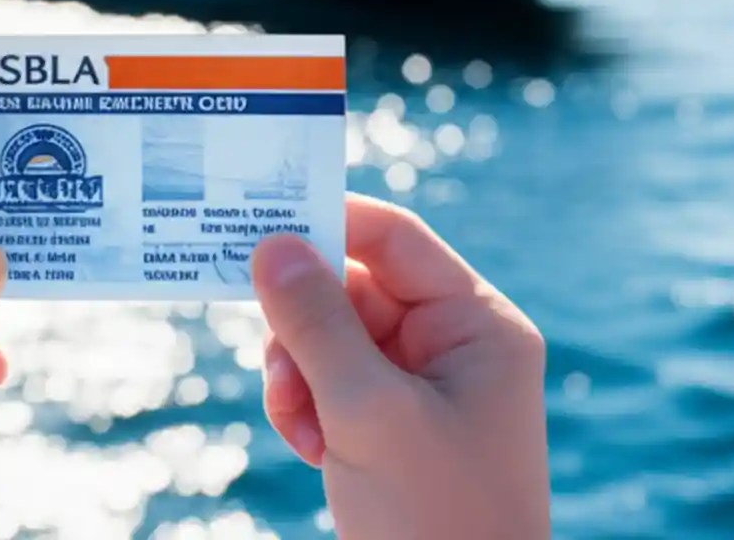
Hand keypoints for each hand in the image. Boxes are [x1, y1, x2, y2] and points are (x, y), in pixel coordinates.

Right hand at [253, 194, 548, 538]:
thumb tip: (271, 245)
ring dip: (298, 374)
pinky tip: (312, 448)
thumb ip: (317, 323)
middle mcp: (452, 346)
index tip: (257, 224)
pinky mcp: (389, 423)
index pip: (394, 240)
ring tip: (304, 424)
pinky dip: (305, 407)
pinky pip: (328, 383)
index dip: (329, 224)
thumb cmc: (435, 520)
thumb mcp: (368, 412)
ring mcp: (420, 386)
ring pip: (329, 337)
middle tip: (279, 365)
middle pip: (352, 288)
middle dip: (304, 327)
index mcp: (476, 327)